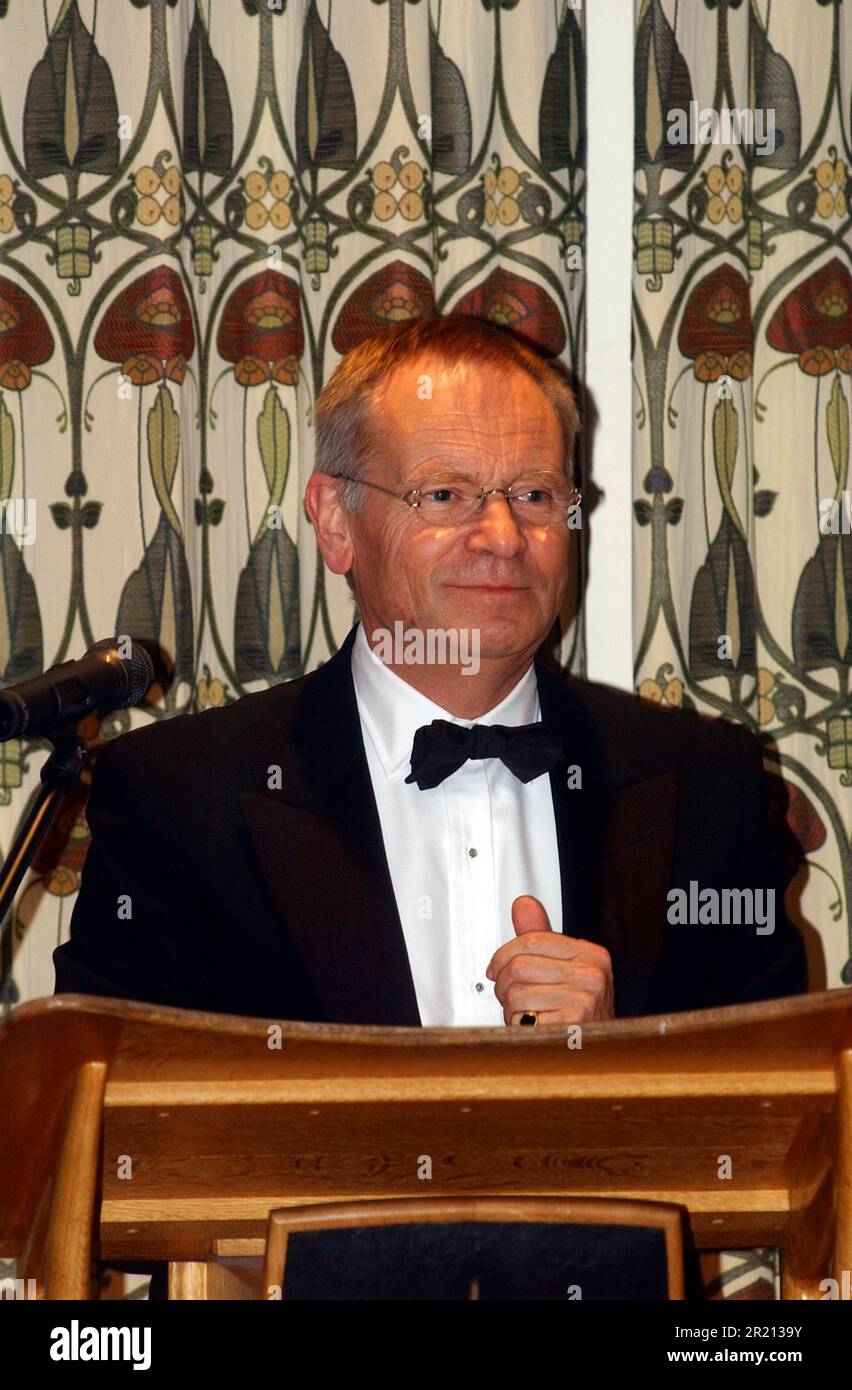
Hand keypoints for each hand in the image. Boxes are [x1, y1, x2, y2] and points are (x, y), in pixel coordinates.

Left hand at [486, 895, 613, 1025]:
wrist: (594, 1053)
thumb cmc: (576, 1014)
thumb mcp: (563, 970)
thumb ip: (541, 937)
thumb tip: (523, 904)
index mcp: (592, 955)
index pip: (532, 939)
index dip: (503, 955)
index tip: (495, 967)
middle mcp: (593, 975)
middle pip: (519, 965)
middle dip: (503, 983)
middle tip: (508, 996)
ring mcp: (585, 999)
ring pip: (516, 992)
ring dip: (510, 1008)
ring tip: (523, 1013)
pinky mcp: (571, 1024)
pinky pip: (522, 1015)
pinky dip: (517, 1025)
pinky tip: (531, 1027)